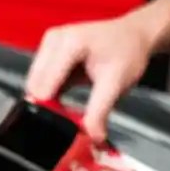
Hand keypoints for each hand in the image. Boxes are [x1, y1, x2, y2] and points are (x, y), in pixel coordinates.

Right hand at [25, 15, 157, 139]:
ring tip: (68, 107)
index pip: (45, 86)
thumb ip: (99, 111)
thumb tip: (92, 136)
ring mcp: (49, 44)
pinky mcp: (48, 51)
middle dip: (49, 105)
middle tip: (69, 117)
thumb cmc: (128, 52)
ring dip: (49, 99)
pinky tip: (65, 97)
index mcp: (69, 44)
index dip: (51, 109)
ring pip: (35, 84)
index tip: (64, 124)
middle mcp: (54, 40)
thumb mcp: (116, 84)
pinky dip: (51, 93)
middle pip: (35, 85)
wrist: (134, 34)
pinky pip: (40, 80)